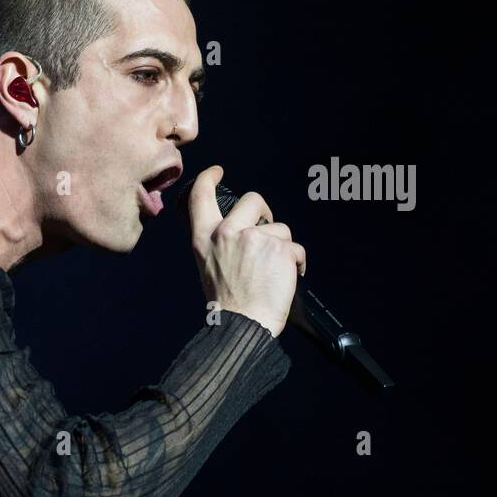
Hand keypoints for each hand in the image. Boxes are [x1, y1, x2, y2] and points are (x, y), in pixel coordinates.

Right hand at [187, 165, 306, 336]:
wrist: (244, 325)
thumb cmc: (227, 302)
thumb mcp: (208, 265)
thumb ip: (218, 242)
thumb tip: (238, 229)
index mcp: (205, 238)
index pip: (200, 197)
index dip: (208, 178)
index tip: (216, 172)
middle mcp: (227, 232)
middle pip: (253, 200)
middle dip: (264, 211)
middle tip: (266, 226)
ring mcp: (256, 238)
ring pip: (280, 229)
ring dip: (282, 247)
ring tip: (273, 271)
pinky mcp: (281, 249)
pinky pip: (296, 248)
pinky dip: (296, 263)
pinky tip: (287, 277)